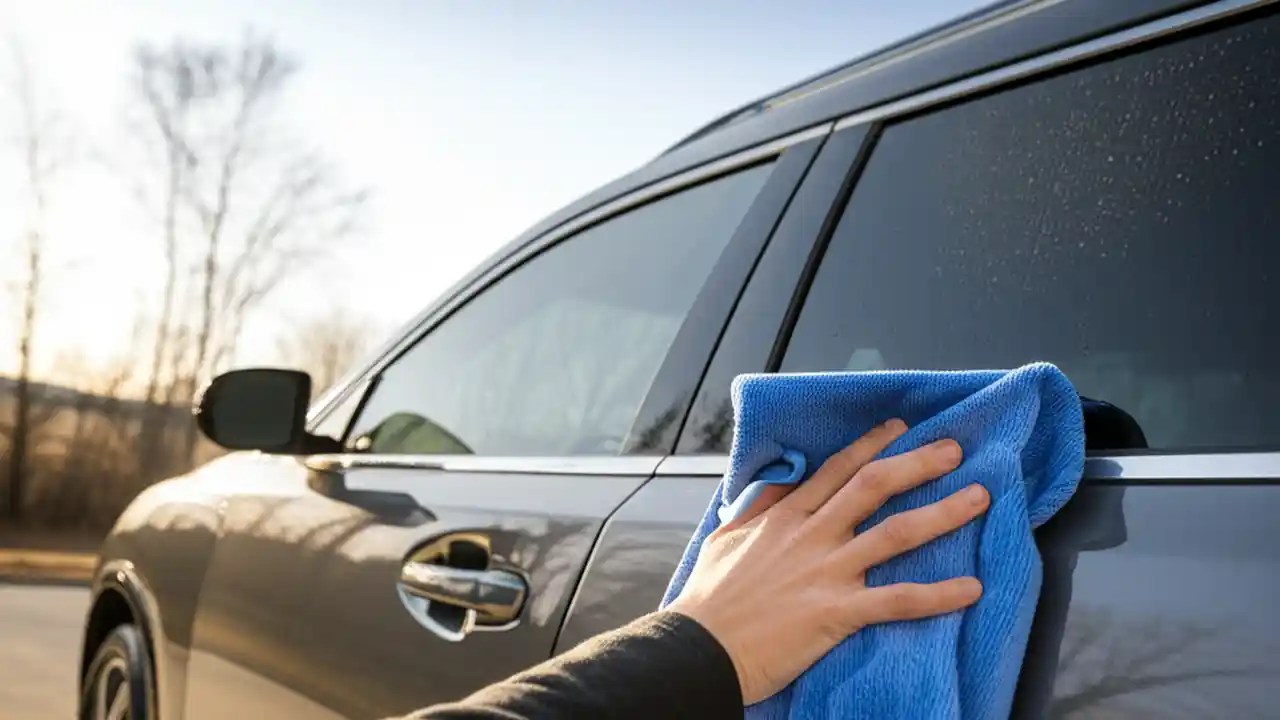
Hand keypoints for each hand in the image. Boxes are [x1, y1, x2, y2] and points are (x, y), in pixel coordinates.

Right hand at [667, 420, 987, 704]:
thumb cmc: (708, 601)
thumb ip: (758, 508)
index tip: (900, 428)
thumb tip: (779, 485)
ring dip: (944, 512)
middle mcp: (812, 536)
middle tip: (955, 449)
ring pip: (897, 533)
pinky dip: (938, 594)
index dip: (872, 445)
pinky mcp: (837, 612)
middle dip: (919, 463)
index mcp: (785, 518)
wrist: (699, 648)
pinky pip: (898, 599)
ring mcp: (827, 572)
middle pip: (874, 486)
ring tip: (979, 498)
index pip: (836, 469)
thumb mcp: (725, 539)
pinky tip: (972, 588)